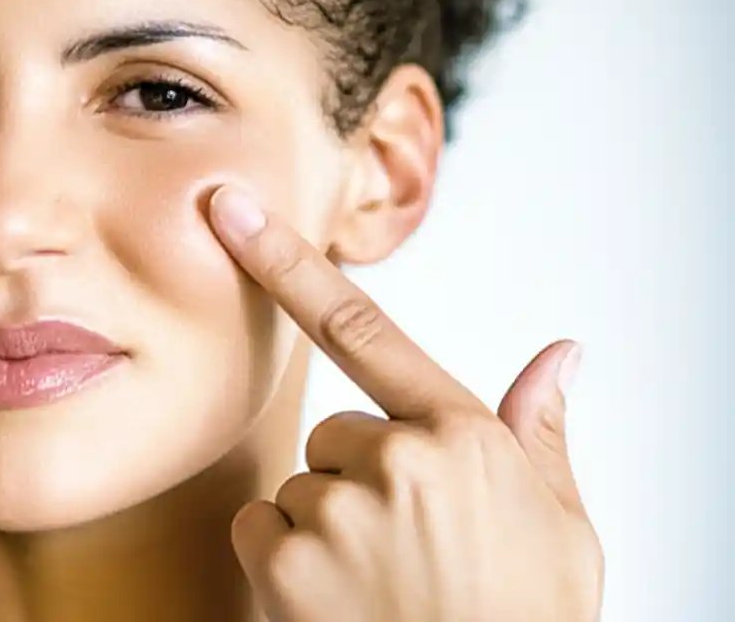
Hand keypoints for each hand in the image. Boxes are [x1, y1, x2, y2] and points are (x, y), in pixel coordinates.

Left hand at [207, 185, 603, 621]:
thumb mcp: (559, 527)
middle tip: (405, 544)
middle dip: (357, 477)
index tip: (231, 211)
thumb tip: (560, 357)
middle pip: (333, 435)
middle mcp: (394, 461)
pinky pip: (259, 526)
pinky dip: (283, 559)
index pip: (360, 326)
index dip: (285, 260)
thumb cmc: (523, 619)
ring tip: (379, 581)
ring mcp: (335, 511)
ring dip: (323, 525)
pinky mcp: (285, 562)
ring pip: (298, 485)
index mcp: (460, 435)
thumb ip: (538, 434)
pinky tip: (336, 598)